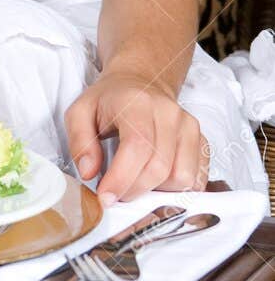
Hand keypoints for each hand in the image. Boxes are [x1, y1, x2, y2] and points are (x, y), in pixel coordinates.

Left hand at [65, 71, 210, 204]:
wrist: (140, 82)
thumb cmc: (109, 100)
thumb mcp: (79, 112)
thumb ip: (79, 142)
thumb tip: (89, 172)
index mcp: (138, 104)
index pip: (138, 147)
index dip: (122, 179)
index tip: (106, 198)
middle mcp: (169, 114)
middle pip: (160, 168)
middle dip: (135, 190)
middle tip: (117, 192)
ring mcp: (189, 127)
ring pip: (182, 178)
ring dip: (158, 191)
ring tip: (137, 182)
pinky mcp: (201, 141)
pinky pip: (197, 179)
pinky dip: (178, 191)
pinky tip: (157, 183)